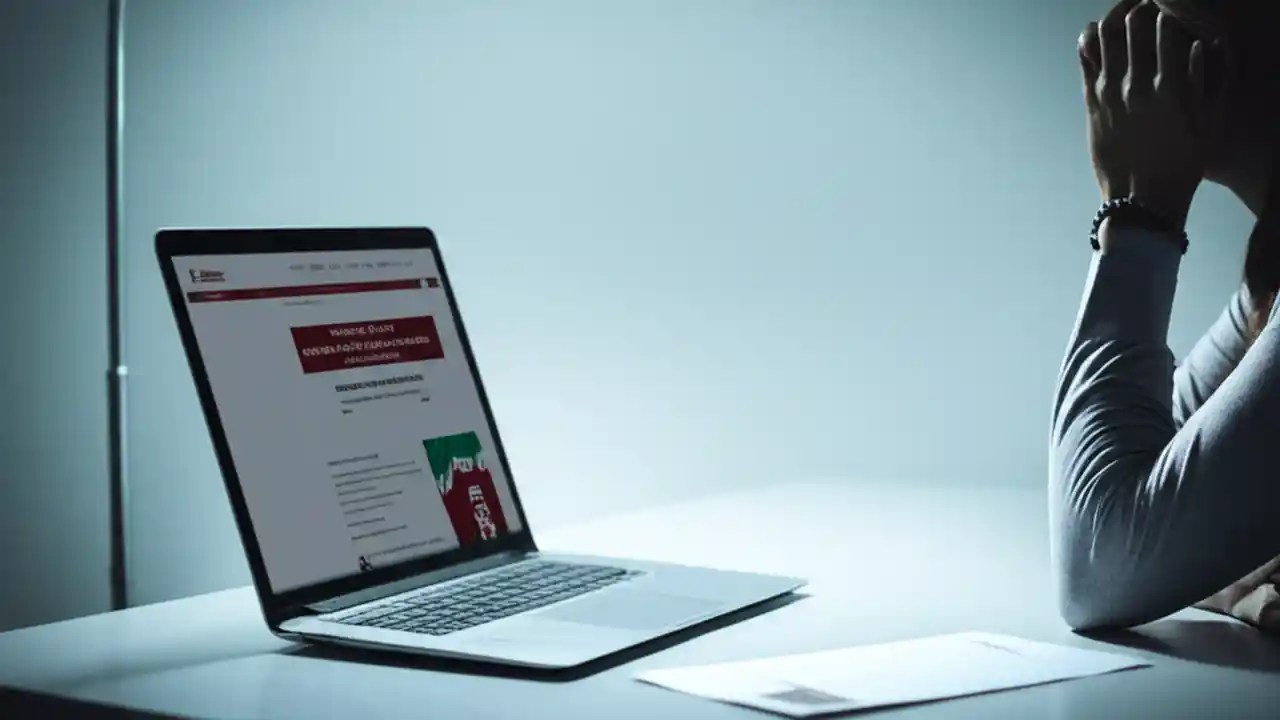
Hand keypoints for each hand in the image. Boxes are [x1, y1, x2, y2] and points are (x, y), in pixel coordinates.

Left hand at [1079, 0, 1217, 228]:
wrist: (1140, 201)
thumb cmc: (1182, 166)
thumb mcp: (1209, 124)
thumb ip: (1209, 80)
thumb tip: (1204, 44)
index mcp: (1171, 88)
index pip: (1168, 28)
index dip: (1172, 14)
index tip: (1175, 15)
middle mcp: (1136, 85)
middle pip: (1134, 24)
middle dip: (1145, 8)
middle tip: (1151, 7)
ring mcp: (1109, 92)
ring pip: (1105, 34)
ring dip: (1116, 16)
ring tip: (1127, 14)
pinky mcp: (1091, 102)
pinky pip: (1085, 57)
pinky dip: (1091, 37)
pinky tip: (1100, 32)